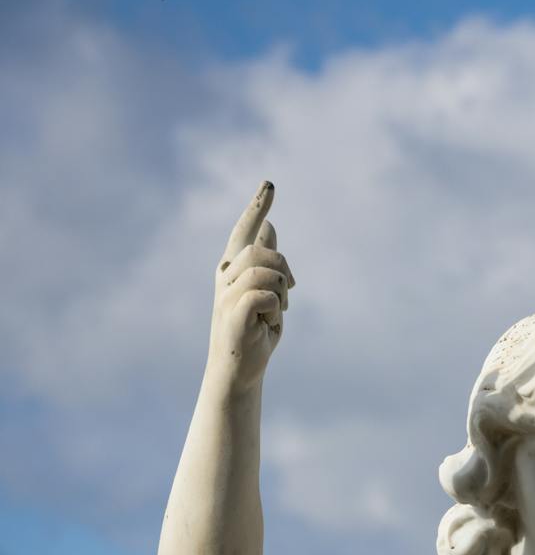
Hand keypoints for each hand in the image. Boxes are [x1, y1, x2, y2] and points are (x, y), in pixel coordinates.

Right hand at [207, 181, 294, 393]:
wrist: (241, 369)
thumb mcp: (266, 293)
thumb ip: (267, 262)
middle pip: (263, 251)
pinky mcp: (233, 312)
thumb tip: (270, 227)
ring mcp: (226, 294)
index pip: (244, 231)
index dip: (257, 208)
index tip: (270, 184)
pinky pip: (266, 295)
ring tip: (275, 314)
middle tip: (289, 294)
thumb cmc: (254, 332)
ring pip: (267, 272)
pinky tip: (267, 324)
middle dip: (283, 270)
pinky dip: (275, 310)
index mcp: (232, 269)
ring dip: (281, 294)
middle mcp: (225, 277)